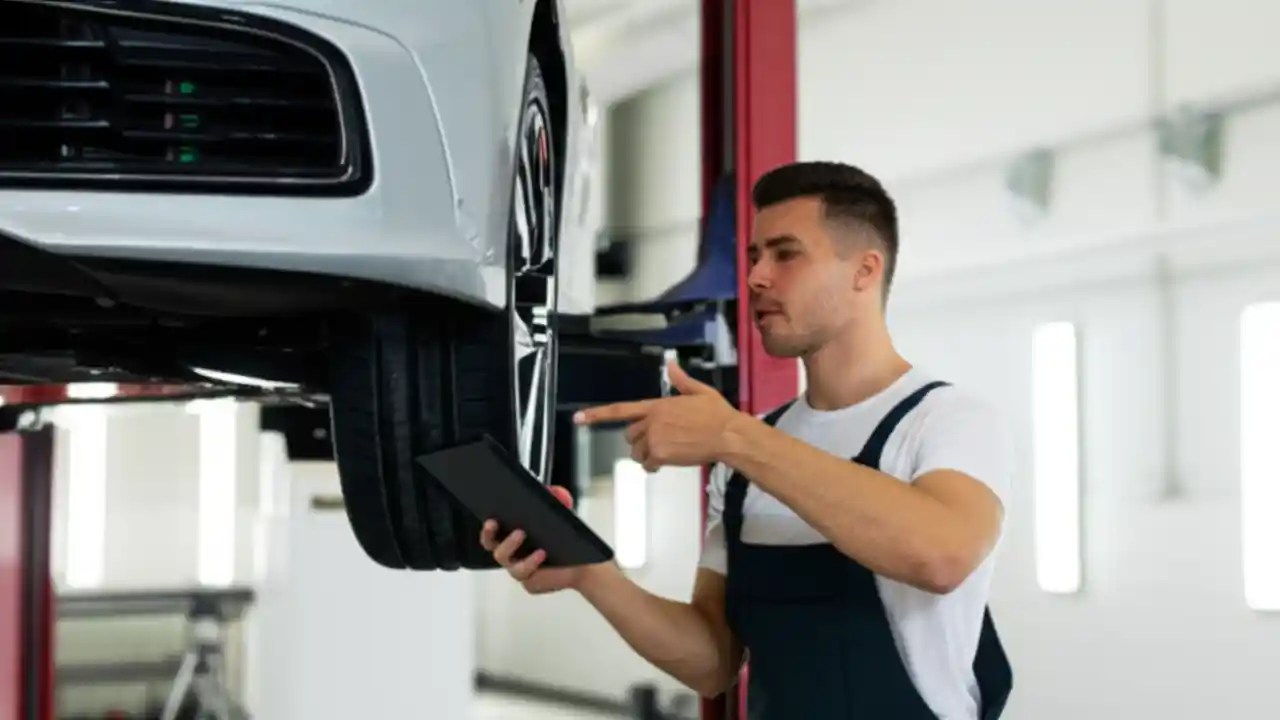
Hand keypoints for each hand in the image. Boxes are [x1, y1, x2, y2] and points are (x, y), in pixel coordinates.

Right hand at [480, 486, 605, 593]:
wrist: (582, 563)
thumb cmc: (565, 539)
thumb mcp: (562, 514)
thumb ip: (558, 499)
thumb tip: (553, 490)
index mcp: (512, 538)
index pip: (492, 534)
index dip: (488, 528)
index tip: (491, 519)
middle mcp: (512, 556)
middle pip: (495, 549)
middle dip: (493, 536)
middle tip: (504, 526)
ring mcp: (520, 571)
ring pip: (511, 564)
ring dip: (516, 550)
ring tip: (529, 539)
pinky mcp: (531, 583)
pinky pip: (527, 575)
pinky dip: (532, 563)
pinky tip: (541, 554)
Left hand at [574, 360, 740, 471]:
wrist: (727, 434)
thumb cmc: (716, 413)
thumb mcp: (699, 391)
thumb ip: (681, 380)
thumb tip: (671, 365)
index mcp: (657, 405)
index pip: (621, 409)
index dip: (597, 414)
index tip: (578, 418)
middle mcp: (651, 421)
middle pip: (629, 434)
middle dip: (641, 440)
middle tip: (660, 442)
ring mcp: (654, 438)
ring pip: (637, 451)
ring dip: (647, 454)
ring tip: (667, 452)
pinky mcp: (660, 454)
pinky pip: (648, 464)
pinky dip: (655, 466)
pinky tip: (669, 461)